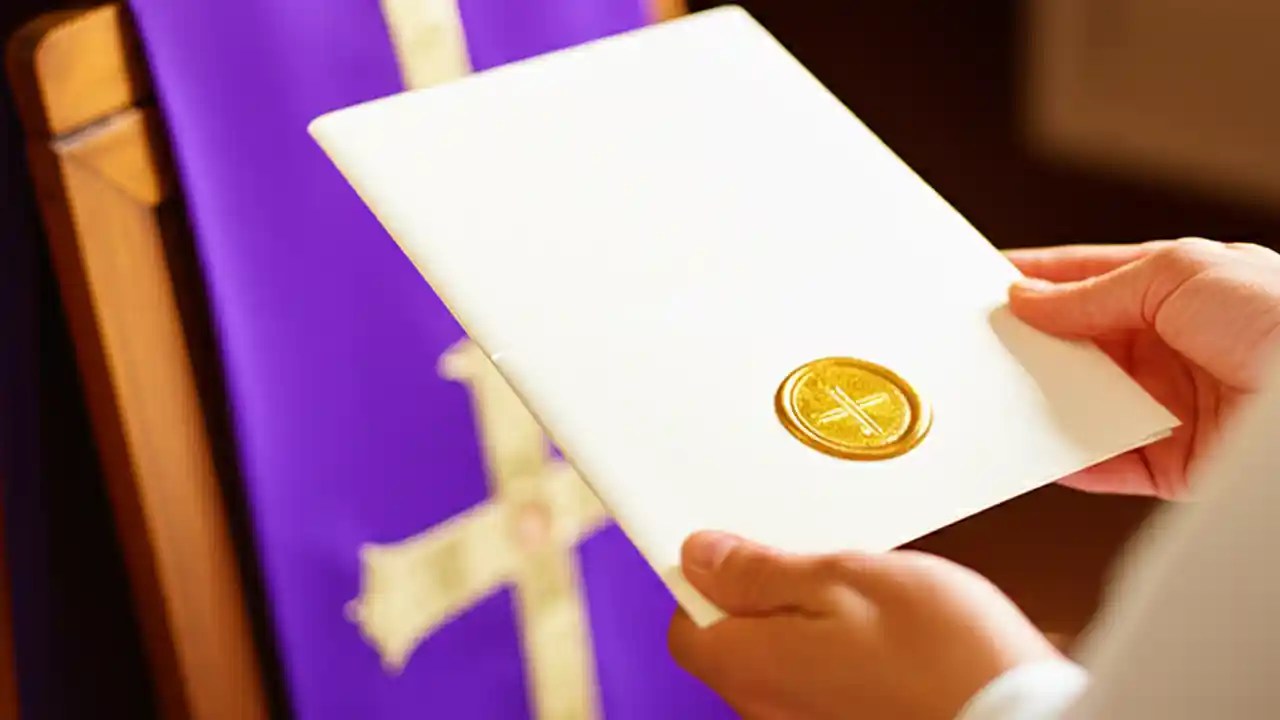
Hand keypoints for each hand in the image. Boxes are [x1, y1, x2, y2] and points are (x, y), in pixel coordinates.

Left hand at [668, 532, 1059, 719]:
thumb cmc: (942, 654)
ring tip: (863, 598)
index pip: (686, 622)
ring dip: (806, 624)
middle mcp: (768, 708)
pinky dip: (838, 655)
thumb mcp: (844, 577)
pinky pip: (820, 684)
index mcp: (750, 665)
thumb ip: (761, 570)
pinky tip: (885, 635)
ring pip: (781, 661)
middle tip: (820, 566)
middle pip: (734, 643)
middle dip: (766, 597)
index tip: (743, 549)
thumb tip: (702, 556)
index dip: (709, 579)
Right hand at [1006, 238, 1279, 498]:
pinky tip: (1033, 450)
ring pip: (1083, 403)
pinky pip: (1104, 462)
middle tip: (973, 346)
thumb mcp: (1179, 274)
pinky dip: (1066, 459)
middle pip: (1078, 345)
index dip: (1032, 280)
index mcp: (1179, 288)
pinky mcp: (1175, 464)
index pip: (1086, 279)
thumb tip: (1029, 299)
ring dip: (1039, 400)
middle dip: (1028, 343)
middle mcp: (1174, 345)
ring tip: (992, 396)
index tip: (979, 287)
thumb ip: (1095, 291)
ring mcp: (1172, 404)